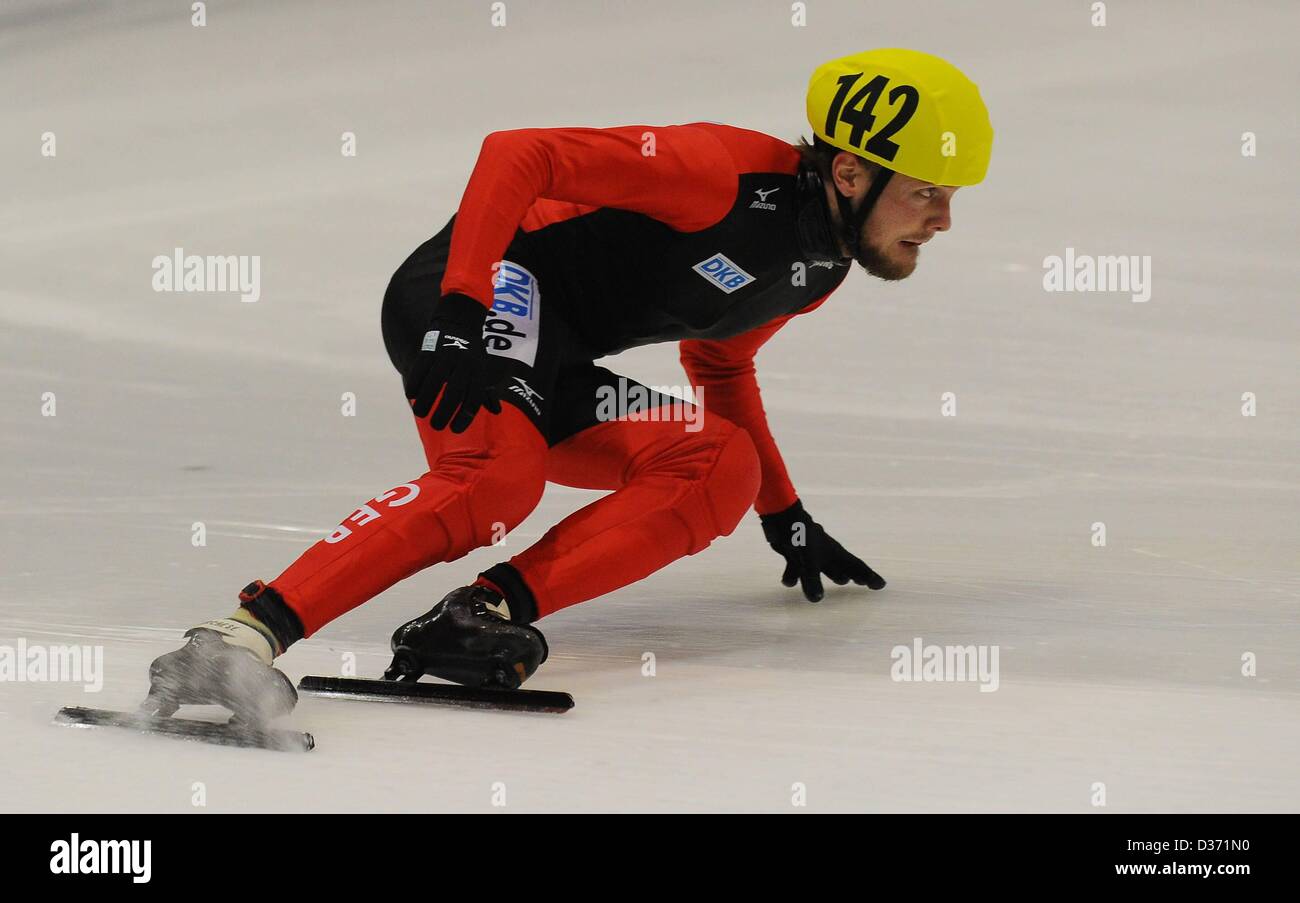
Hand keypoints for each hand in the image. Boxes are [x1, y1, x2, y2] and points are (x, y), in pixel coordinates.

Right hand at [405, 293, 501, 432]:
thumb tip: (497, 411)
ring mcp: (445, 356)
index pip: (473, 399)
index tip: (454, 429)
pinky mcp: (429, 349)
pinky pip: (420, 371)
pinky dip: (415, 385)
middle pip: (453, 394)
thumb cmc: (472, 351)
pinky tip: (412, 395)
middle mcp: (463, 364)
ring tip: (420, 414)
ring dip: (426, 402)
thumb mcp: (483, 368)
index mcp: (477, 371)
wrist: (460, 319)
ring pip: (434, 384)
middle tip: (436, 426)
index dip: (465, 417)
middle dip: (444, 413)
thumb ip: (487, 390)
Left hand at [759, 499, 885, 601]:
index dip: (869, 577)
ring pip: (823, 567)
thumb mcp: (808, 563)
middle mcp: (825, 553)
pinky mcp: (795, 552)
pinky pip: (797, 567)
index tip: (881, 585)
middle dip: (854, 574)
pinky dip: (794, 575)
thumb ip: (812, 582)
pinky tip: (788, 582)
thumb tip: (816, 600)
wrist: (782, 518)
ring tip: (841, 580)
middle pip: (843, 567)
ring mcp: (810, 552)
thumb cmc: (801, 537)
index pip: (856, 567)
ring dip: (832, 574)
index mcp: (835, 553)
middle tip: (863, 581)